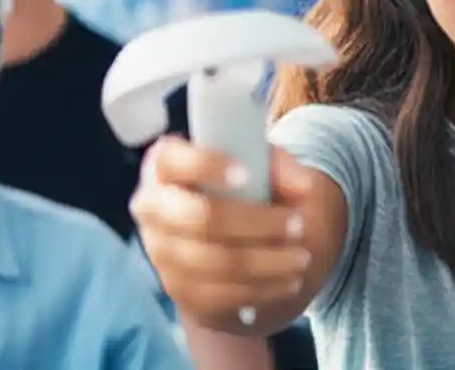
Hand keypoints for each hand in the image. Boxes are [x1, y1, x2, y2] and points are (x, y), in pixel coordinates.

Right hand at [130, 136, 313, 326]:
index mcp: (165, 164)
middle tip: (299, 225)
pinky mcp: (175, 287)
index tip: (246, 174)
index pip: (172, 160)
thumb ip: (281, 167)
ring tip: (302, 258)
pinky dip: (259, 289)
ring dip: (266, 263)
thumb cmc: (241, 188)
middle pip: (199, 218)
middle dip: (256, 224)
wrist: (226, 238)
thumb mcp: (262, 165)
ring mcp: (159, 251)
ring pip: (213, 262)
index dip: (206, 166)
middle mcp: (152, 206)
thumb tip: (302, 186)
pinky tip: (288, 281)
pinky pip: (218, 295)